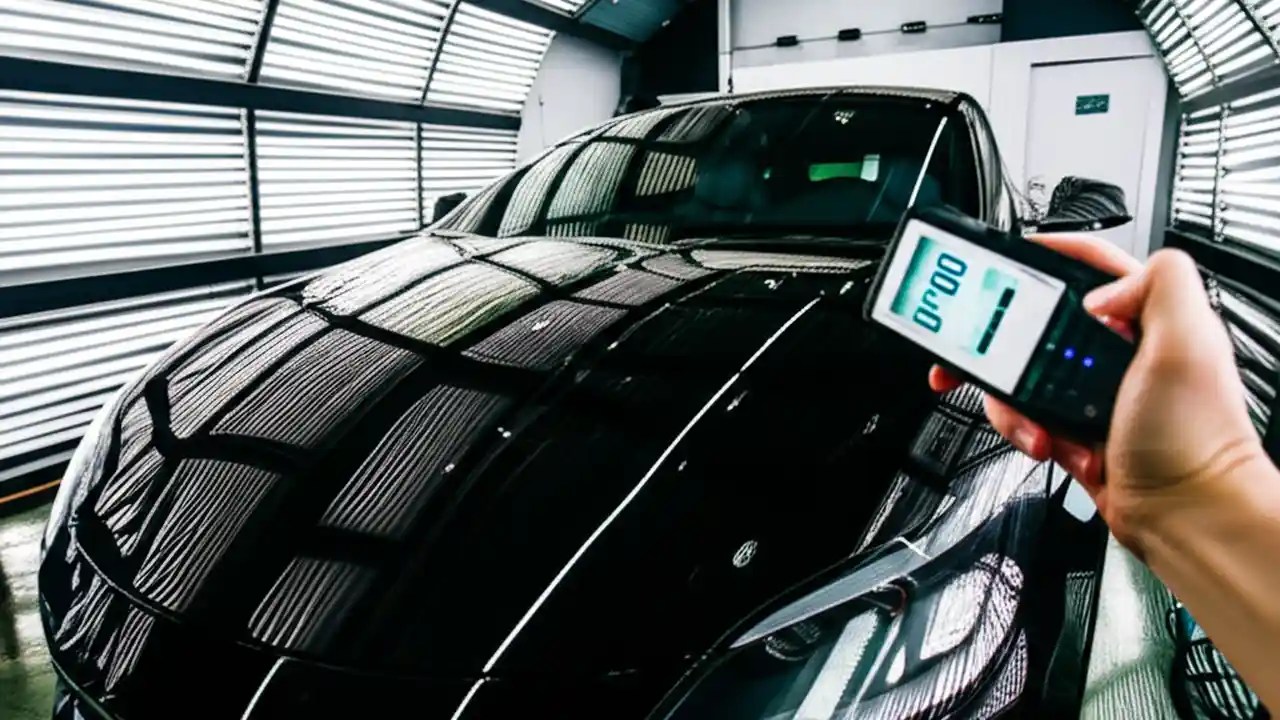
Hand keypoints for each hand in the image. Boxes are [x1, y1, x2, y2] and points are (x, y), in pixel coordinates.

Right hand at [929, 237, 1266, 554]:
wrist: (1184, 513)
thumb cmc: (1195, 437)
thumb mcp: (1188, 341)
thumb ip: (1158, 283)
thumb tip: (1099, 289)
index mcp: (1146, 317)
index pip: (1090, 265)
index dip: (1046, 253)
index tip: (1005, 258)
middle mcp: (1117, 349)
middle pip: (1036, 324)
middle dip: (998, 342)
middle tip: (966, 354)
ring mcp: (1092, 390)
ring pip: (1021, 376)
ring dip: (1015, 404)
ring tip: (1036, 426)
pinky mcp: (1073, 427)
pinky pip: (1026, 417)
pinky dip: (1027, 432)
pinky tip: (1052, 446)